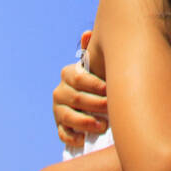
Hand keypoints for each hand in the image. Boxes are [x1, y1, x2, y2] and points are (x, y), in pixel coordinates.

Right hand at [53, 30, 107, 147]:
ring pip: (68, 117)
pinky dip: (73, 137)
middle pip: (76, 98)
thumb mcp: (98, 67)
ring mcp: (58, 110)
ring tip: (103, 126)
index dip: (95, 85)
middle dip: (95, 104)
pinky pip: (63, 134)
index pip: (79, 78)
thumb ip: (92, 52)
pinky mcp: (60, 127)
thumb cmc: (100, 82)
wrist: (94, 104)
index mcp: (69, 74)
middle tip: (111, 109)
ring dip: (86, 122)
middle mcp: (60, 91)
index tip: (110, 90)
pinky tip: (85, 138)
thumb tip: (87, 32)